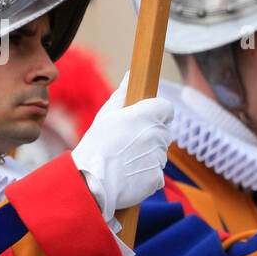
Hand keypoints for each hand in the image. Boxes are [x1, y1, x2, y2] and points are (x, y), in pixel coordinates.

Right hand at [70, 97, 174, 221]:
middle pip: (164, 132)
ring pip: (160, 154)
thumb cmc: (95, 146)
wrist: (89, 181)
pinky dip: (147, 176)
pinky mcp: (157, 178)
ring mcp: (158, 157)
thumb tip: (131, 74)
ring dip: (148, 156)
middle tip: (128, 145)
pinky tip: (129, 175)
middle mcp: (155, 135)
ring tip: (126, 161)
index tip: (149, 119)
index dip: (159, 114)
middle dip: (151, 136)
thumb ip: (123, 95)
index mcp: (144, 116)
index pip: (167, 109)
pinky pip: (157, 174)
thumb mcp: (105, 116)